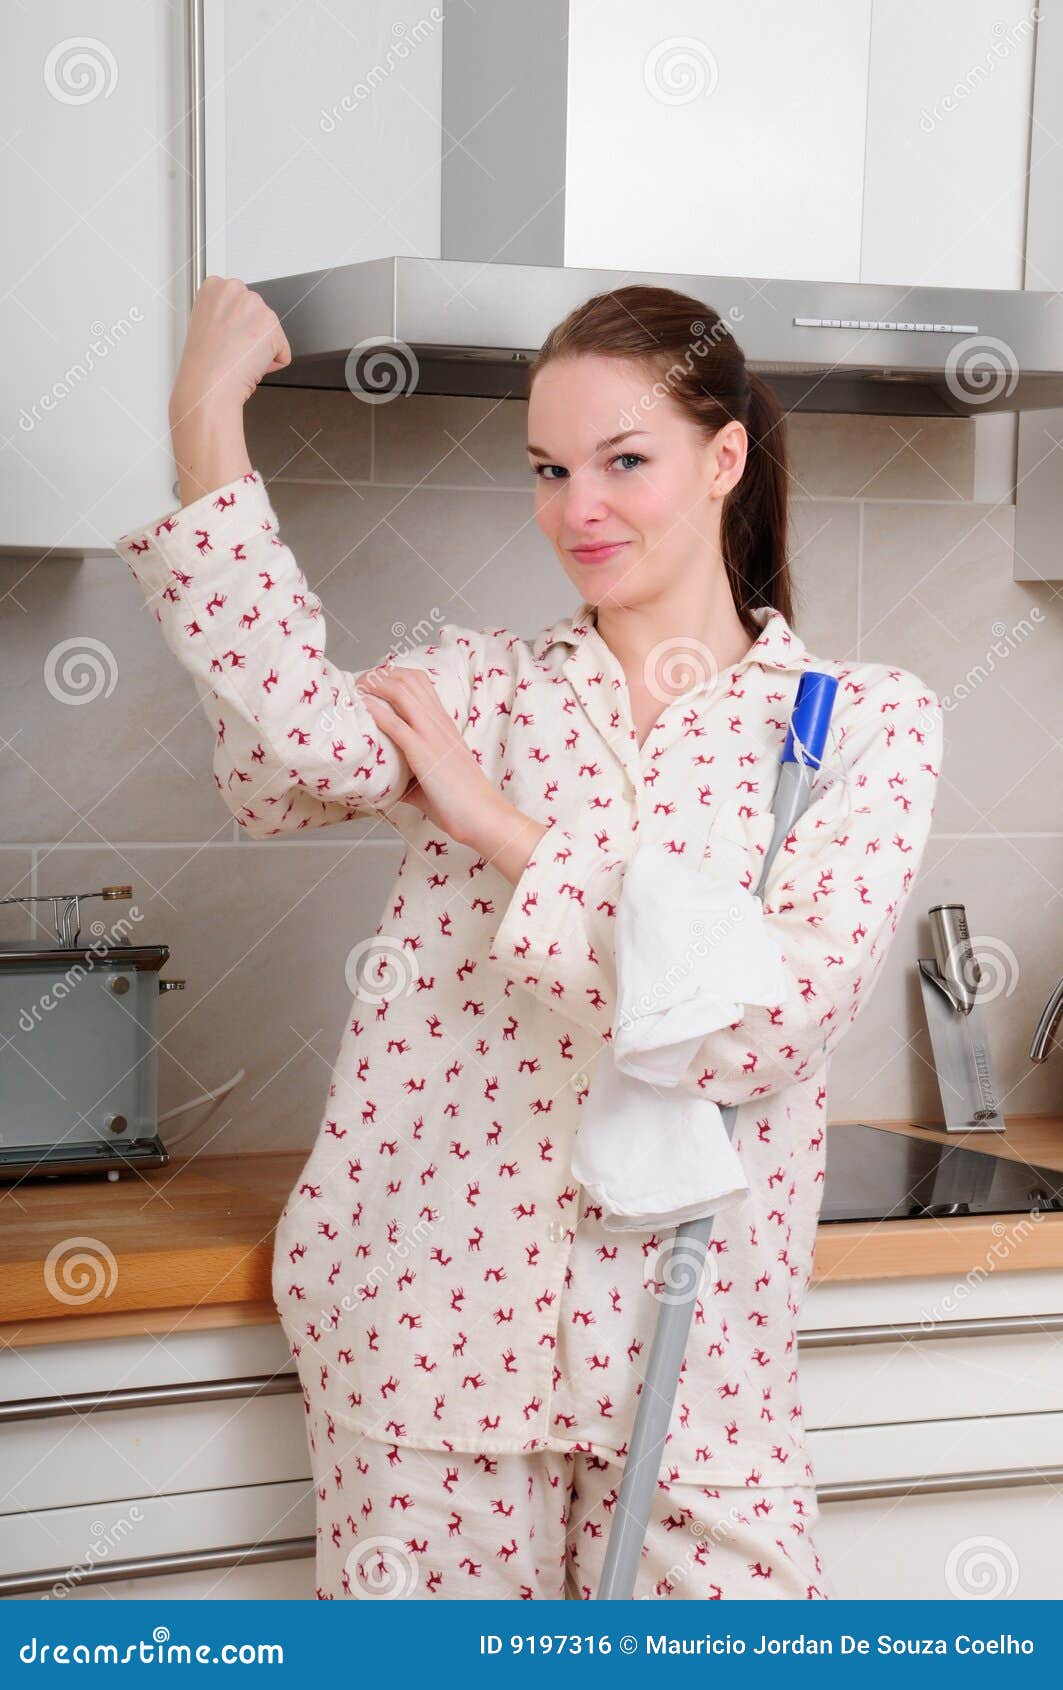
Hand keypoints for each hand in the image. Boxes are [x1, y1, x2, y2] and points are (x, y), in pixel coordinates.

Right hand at [170, 276, 291, 419]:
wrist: (208, 385)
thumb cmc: (203, 365)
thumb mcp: (205, 325)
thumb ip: (225, 316)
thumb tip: (241, 324)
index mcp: (214, 287)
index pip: (239, 302)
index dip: (234, 326)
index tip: (224, 337)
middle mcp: (235, 289)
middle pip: (257, 314)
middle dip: (250, 334)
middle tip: (231, 350)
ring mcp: (255, 306)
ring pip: (270, 332)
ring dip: (260, 349)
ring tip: (238, 357)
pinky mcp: (272, 326)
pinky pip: (283, 351)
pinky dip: (272, 363)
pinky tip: (251, 364)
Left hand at [355, 663, 504, 848]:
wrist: (483, 815)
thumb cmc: (460, 802)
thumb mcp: (432, 778)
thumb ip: (407, 775)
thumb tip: (384, 785)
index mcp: (443, 723)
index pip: (419, 681)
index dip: (391, 675)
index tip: (370, 685)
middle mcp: (438, 722)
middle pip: (407, 678)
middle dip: (377, 675)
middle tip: (357, 685)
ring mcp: (431, 735)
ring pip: (401, 691)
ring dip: (373, 686)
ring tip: (356, 691)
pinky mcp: (423, 753)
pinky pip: (395, 724)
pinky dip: (374, 712)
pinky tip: (360, 709)